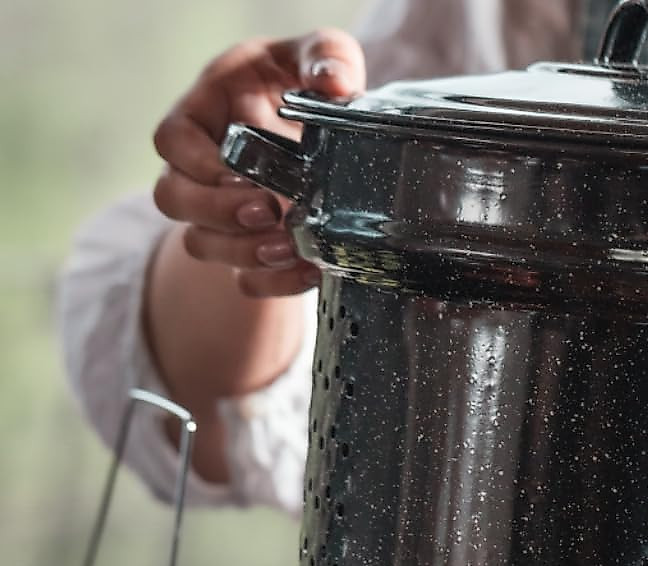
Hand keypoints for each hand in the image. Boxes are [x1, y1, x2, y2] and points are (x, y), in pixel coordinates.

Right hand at [152, 30, 364, 297]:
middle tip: (266, 212)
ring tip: (290, 248)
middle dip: (217, 212)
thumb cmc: (307, 81)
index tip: (236, 171)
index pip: (171, 141)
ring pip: (201, 244)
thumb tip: (333, 82)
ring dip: (243, 252)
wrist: (327, 131)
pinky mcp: (253, 248)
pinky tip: (309, 272)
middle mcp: (202, 166)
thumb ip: (325, 56)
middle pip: (173, 199)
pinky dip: (273, 283)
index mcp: (206, 113)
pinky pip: (244, 281)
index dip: (196, 162)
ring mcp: (223, 213)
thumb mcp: (316, 56)